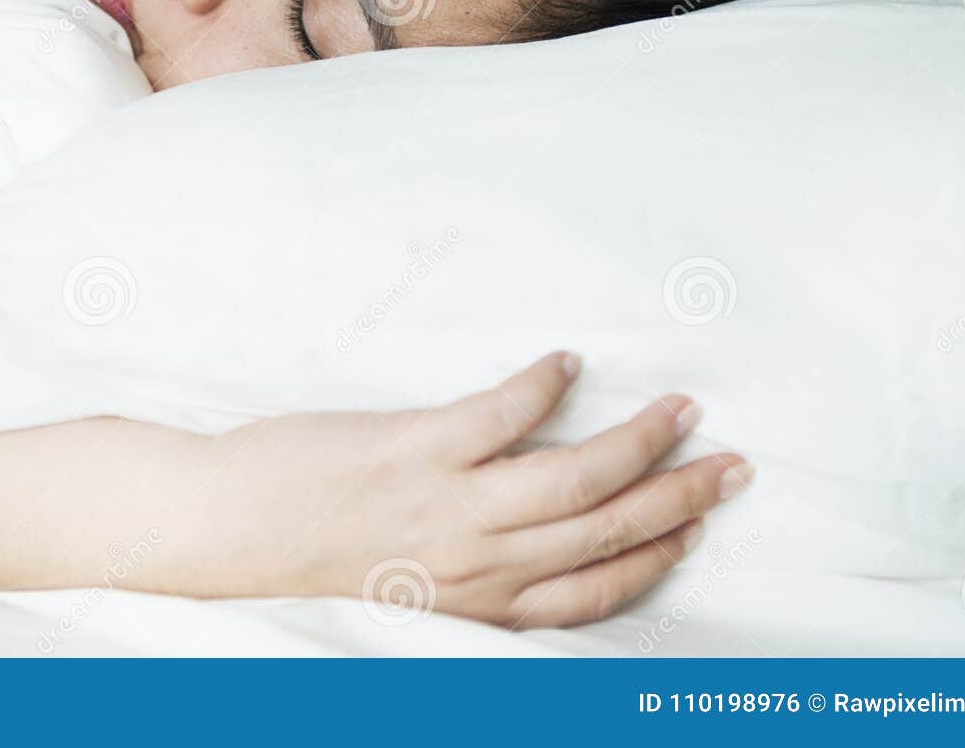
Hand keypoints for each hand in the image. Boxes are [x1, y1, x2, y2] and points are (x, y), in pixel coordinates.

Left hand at [196, 351, 750, 626]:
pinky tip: (567, 364)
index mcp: (477, 600)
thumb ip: (471, 566)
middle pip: (604, 532)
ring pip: (571, 480)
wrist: (229, 530)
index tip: (696, 527)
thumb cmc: (315, 553)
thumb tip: (528, 524)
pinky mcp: (412, 449)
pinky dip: (540, 389)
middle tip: (734, 465)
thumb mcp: (408, 584)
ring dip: (636, 443)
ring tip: (680, 407)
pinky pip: (498, 417)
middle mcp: (475, 562)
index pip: (593, 592)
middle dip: (678, 500)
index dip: (654, 559)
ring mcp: (448, 505)